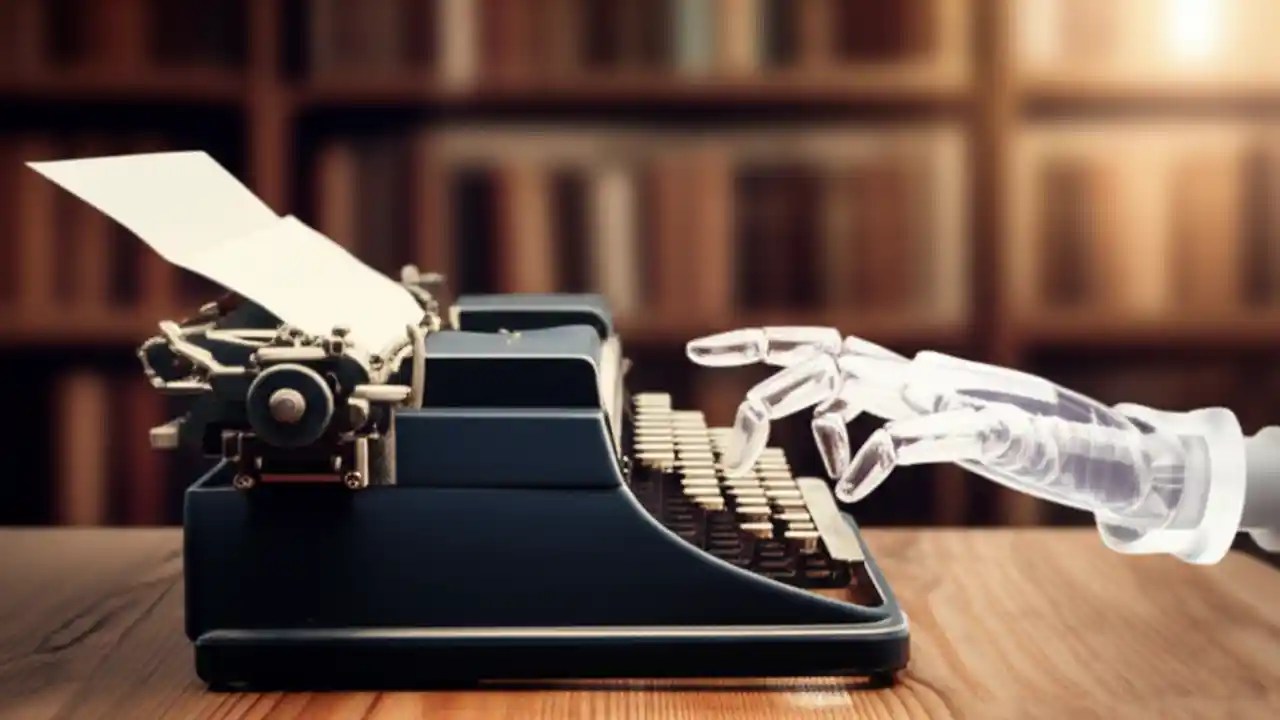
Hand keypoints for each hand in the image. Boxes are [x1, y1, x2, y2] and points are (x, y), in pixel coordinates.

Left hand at [686, 327, 1165, 513]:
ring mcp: (944, 396)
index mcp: (893, 373)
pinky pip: (907, 434)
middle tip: (739, 450)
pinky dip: (871, 458)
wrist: (1096, 450)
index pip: (810, 344)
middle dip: (769, 392)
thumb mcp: (936, 423)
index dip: (753, 342)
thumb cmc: (1012, 436)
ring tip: (826, 479)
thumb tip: (862, 415)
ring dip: (819, 424)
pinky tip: (854, 489)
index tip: (698, 351)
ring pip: (854, 385)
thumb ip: (896, 411)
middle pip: (819, 358)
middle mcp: (910, 373)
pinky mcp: (981, 427)